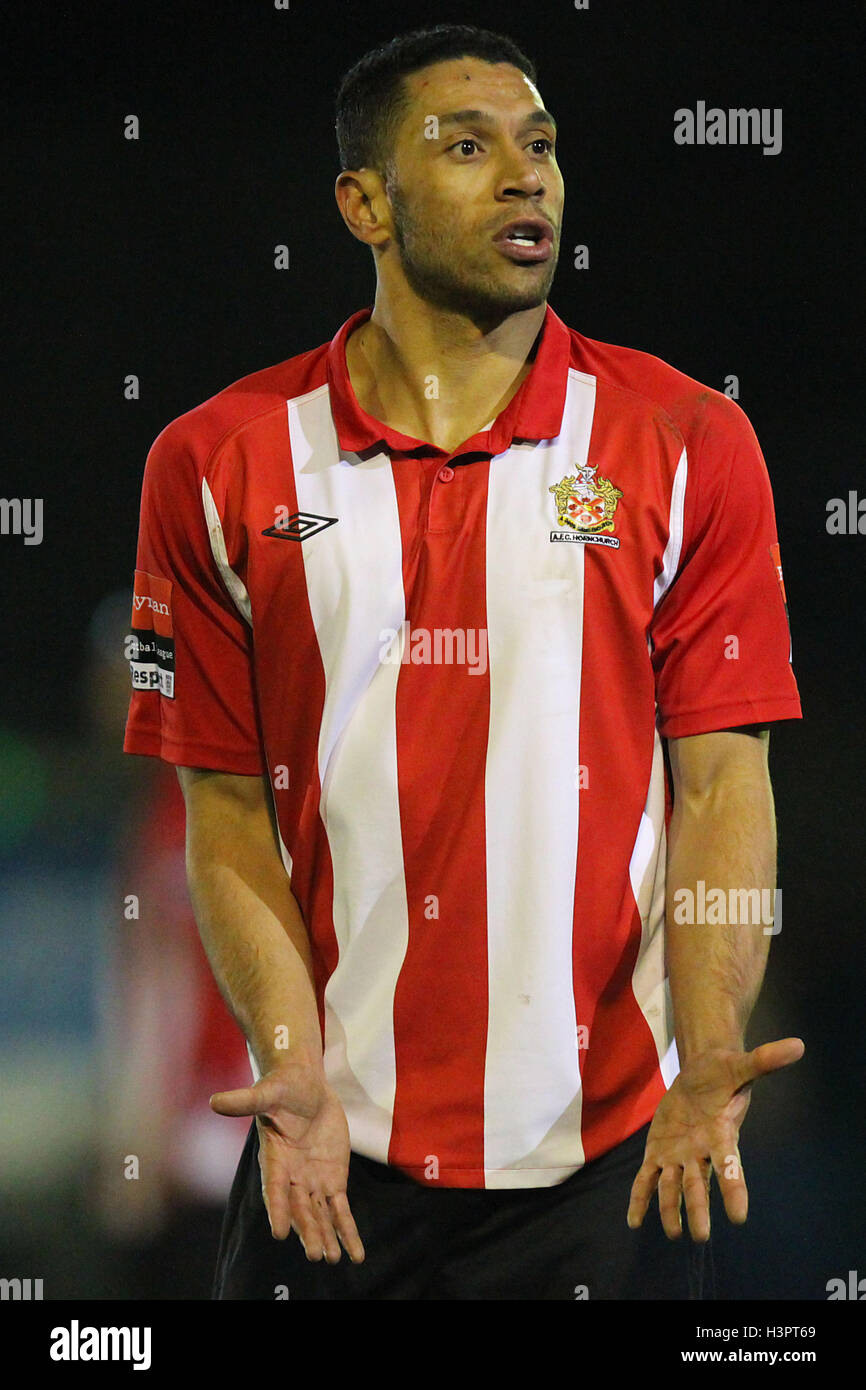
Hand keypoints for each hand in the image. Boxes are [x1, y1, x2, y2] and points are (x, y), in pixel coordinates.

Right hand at [210, 1060, 364, 1263]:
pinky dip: (347, 1231)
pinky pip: (340, 1211)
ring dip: (326, 1237)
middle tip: (314, 1254)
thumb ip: (245, 1101)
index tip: (278, 1233)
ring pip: (319, 1216)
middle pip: (298, 1209)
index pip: (274, 1188)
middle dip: (307, 1231)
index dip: (277, 1208)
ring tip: (332, 1259)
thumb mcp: (267, 1092)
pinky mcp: (332, 1181)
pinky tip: (356, 1254)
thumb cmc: (282, 1087)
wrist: (305, 1086)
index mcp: (273, 1159)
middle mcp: (291, 1177)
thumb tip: (215, 1102)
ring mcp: (312, 1182)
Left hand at [627, 1036, 804, 1240]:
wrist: (700, 1074)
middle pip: (699, 1184)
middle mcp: (700, 1152)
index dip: (734, 1189)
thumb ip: (765, 1059)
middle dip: (699, 1209)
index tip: (739, 1216)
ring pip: (672, 1186)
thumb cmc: (723, 1073)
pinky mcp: (658, 1151)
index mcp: (721, 1135)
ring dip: (670, 1209)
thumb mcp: (740, 1065)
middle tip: (699, 1237)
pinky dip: (640, 1198)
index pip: (729, 1166)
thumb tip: (798, 1046)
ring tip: (672, 1233)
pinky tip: (634, 1222)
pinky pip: (647, 1178)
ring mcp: (678, 1154)